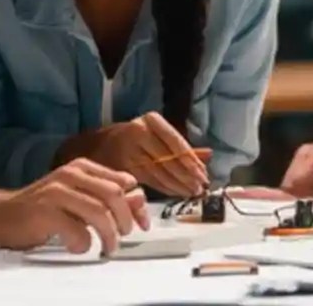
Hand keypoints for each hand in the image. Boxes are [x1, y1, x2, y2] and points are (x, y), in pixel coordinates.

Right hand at [0, 158, 150, 255]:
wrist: (0, 213)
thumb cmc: (42, 208)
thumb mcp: (78, 199)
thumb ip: (106, 198)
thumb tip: (138, 200)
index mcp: (82, 168)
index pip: (123, 181)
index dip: (137, 205)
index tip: (142, 224)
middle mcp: (70, 174)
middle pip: (115, 195)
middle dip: (125, 221)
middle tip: (121, 237)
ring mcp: (57, 191)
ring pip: (99, 213)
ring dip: (109, 236)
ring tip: (107, 247)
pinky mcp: (45, 212)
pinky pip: (77, 231)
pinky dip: (83, 244)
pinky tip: (77, 246)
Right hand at [90, 112, 210, 196]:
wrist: (103, 145)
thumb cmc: (138, 138)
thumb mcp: (158, 134)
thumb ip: (182, 145)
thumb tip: (209, 155)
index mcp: (151, 120)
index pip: (176, 141)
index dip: (191, 159)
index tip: (204, 174)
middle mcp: (139, 132)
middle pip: (168, 158)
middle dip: (186, 175)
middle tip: (201, 188)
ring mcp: (129, 150)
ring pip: (159, 171)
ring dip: (178, 185)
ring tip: (192, 192)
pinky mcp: (124, 167)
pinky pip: (150, 180)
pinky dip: (166, 188)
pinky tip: (177, 193)